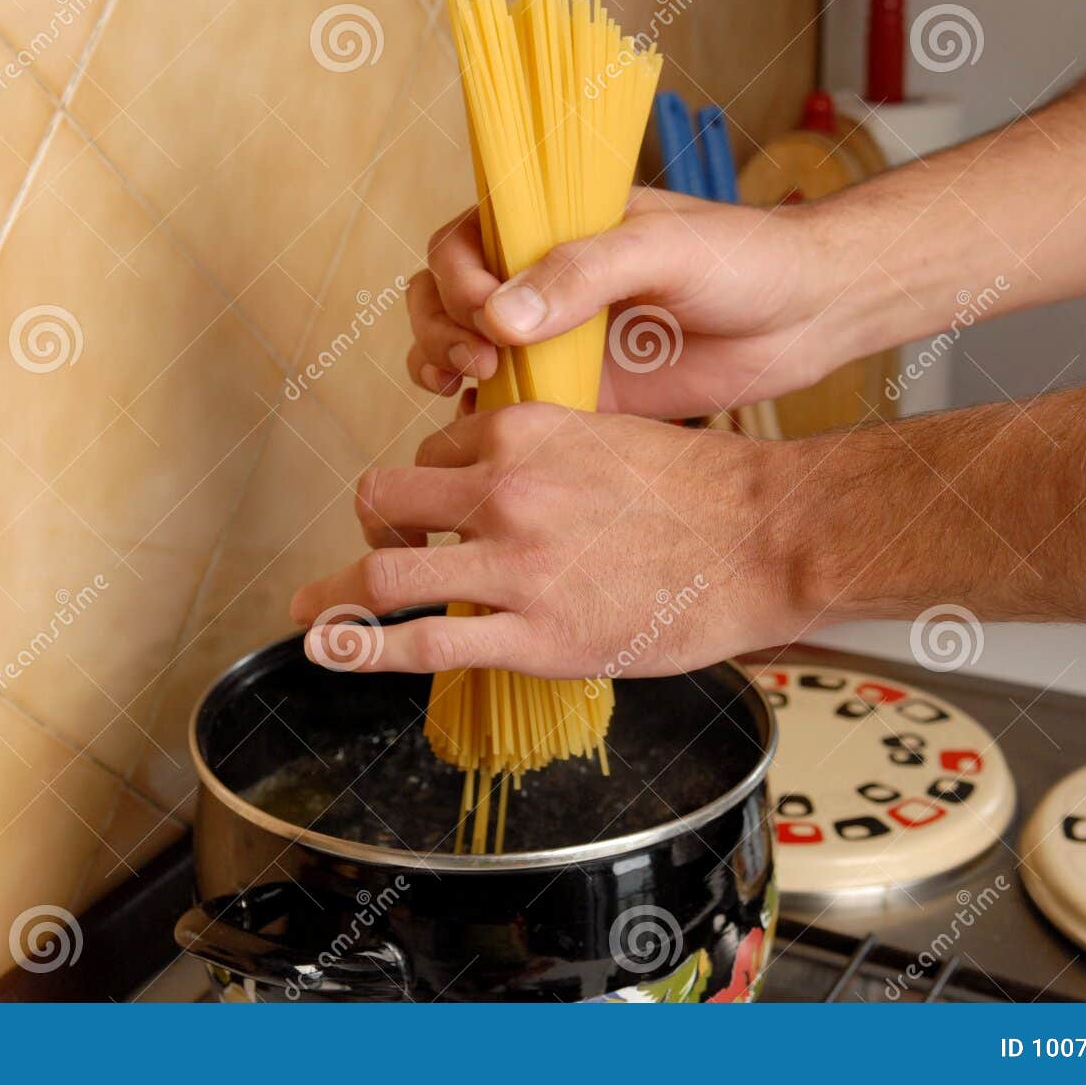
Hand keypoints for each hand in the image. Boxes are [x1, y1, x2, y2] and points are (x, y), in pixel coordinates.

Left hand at [290, 404, 814, 677]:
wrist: (765, 539)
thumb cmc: (705, 492)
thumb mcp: (610, 436)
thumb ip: (546, 453)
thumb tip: (507, 476)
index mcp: (524, 433)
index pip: (436, 447)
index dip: (433, 482)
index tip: (439, 508)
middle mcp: (504, 489)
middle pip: (386, 495)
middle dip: (376, 523)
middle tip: (385, 550)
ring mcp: (513, 564)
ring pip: (385, 568)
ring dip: (342, 592)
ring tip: (321, 612)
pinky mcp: (532, 633)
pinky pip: (422, 642)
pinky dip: (362, 647)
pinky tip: (331, 651)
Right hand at [406, 189, 846, 419]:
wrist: (806, 316)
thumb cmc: (744, 258)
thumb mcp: (662, 248)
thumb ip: (583, 274)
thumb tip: (501, 317)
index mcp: (555, 223)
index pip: (464, 239)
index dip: (457, 276)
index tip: (486, 310)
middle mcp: (543, 277)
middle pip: (445, 295)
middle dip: (442, 325)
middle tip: (478, 359)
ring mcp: (556, 337)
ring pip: (464, 348)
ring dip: (444, 363)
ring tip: (469, 382)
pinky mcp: (579, 390)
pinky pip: (510, 405)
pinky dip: (482, 414)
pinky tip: (486, 421)